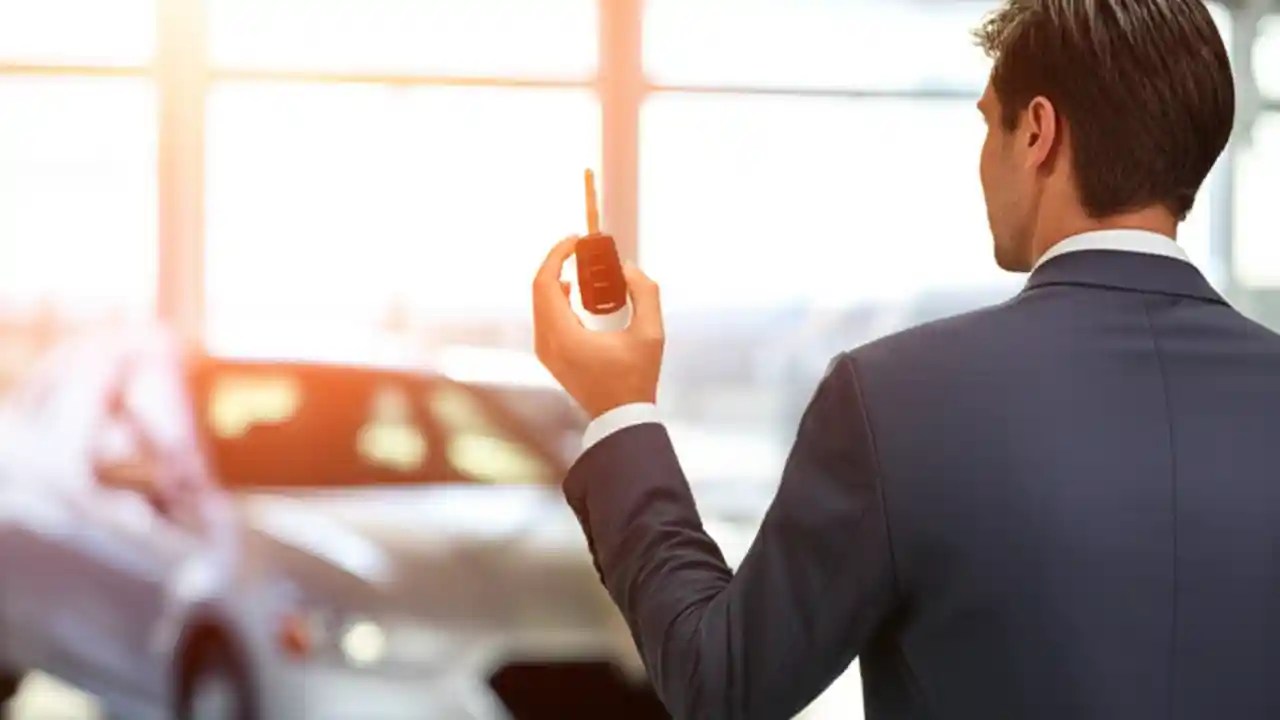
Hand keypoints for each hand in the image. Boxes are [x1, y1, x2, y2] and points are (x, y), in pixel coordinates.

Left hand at [532, 236, 664, 418]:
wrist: (621, 417)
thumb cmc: (637, 378)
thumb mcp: (651, 333)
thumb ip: (644, 292)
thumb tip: (626, 268)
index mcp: (564, 336)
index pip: (546, 283)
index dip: (557, 255)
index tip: (577, 240)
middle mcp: (546, 343)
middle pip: (540, 289)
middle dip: (557, 262)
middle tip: (581, 248)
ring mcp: (545, 351)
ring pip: (540, 302)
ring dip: (557, 278)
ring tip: (582, 266)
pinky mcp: (550, 356)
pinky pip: (545, 316)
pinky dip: (557, 297)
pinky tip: (575, 291)